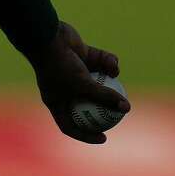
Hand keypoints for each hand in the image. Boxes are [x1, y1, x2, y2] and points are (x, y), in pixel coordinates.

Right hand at [27, 21, 128, 144]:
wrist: (47, 37)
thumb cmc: (59, 66)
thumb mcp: (83, 85)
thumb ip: (105, 96)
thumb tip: (126, 109)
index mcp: (56, 101)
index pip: (69, 125)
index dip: (86, 135)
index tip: (104, 137)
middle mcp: (64, 89)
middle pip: (86, 104)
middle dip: (104, 107)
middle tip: (121, 111)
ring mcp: (73, 72)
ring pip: (97, 81)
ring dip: (108, 79)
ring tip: (115, 77)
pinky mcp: (82, 56)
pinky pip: (100, 63)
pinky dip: (107, 63)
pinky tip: (112, 63)